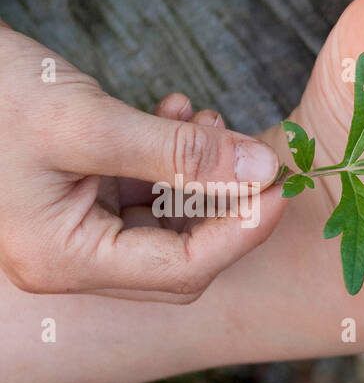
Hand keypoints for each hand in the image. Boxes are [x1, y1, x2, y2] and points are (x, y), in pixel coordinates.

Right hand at [0, 21, 286, 301]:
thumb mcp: (85, 121)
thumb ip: (178, 152)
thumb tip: (262, 168)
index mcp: (63, 260)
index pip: (183, 271)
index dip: (242, 231)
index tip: (282, 186)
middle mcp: (67, 259)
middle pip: (180, 258)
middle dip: (226, 206)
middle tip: (259, 156)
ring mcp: (68, 231)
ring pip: (165, 222)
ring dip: (201, 175)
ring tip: (210, 117)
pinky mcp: (72, 196)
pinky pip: (141, 193)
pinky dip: (170, 159)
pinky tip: (177, 111)